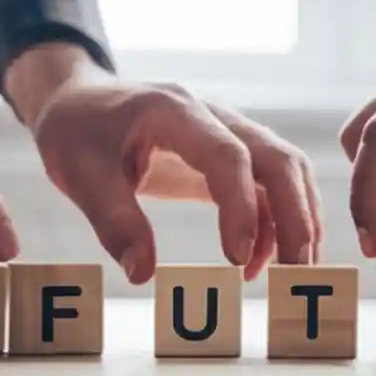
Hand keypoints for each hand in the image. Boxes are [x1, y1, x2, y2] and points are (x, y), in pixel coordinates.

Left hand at [4, 45, 320, 282]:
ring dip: (298, 220)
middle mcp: (215, 115)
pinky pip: (270, 186)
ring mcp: (229, 133)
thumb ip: (113, 221)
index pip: (228, 155)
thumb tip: (143, 274)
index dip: (241, 207)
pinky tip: (257, 262)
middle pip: (278, 158)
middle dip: (296, 216)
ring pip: (286, 170)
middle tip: (297, 271)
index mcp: (174, 110)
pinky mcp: (231, 155)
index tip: (236, 258)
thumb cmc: (77, 132)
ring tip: (289, 273)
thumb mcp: (80, 174)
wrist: (80, 100)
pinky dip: (276, 223)